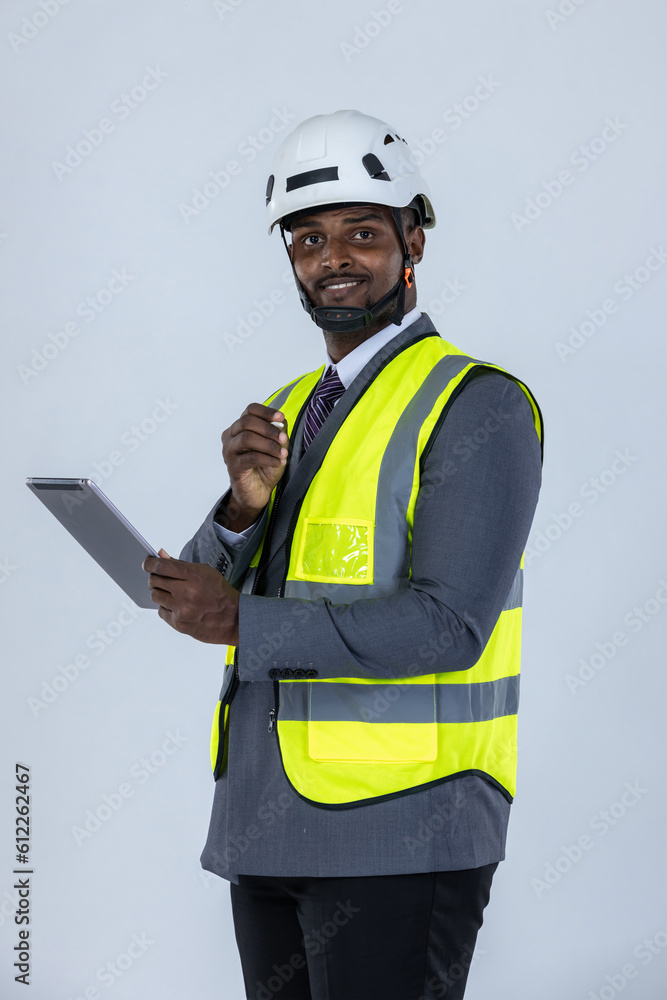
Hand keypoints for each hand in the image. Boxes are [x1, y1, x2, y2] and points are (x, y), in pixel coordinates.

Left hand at [143, 549, 239, 644]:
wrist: (233, 618)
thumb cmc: (220, 593)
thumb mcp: (204, 571)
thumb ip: (180, 564)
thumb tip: (160, 554)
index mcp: (193, 576)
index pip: (161, 565)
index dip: (149, 563)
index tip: (147, 564)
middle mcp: (186, 592)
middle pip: (154, 580)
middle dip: (154, 577)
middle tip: (159, 578)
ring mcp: (181, 609)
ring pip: (155, 596)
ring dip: (159, 592)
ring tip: (171, 593)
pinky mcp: (178, 623)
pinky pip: (160, 611)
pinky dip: (166, 607)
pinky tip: (176, 605)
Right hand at [220, 403, 289, 528]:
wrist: (258, 492)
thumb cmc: (265, 468)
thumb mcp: (276, 446)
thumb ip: (277, 433)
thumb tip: (281, 421)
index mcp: (240, 428)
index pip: (250, 410)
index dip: (266, 411)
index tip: (281, 417)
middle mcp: (231, 437)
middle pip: (247, 421)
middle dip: (269, 429)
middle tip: (284, 439)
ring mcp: (229, 451)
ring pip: (247, 438)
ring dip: (269, 445)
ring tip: (283, 454)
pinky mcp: (233, 467)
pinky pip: (251, 457)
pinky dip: (268, 459)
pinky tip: (278, 463)